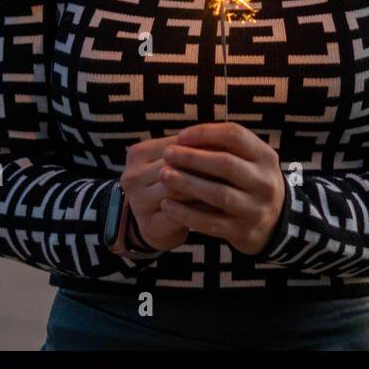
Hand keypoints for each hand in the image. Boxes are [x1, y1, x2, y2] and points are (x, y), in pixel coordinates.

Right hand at [121, 135, 224, 252]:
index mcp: (138, 154)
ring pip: (178, 190)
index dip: (205, 145)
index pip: (177, 144)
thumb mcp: (177, 163)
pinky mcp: (149, 225)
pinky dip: (201, 210)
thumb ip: (194, 150)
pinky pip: (180, 215)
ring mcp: (138, 202)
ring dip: (206, 187)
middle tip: (237, 166)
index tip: (231, 148)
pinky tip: (221, 207)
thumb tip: (226, 142)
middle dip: (207, 166)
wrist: (156, 223)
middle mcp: (132, 177)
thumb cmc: (173, 185)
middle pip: (176, 166)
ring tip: (232, 185)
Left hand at [156, 122, 285, 255]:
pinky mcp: (243, 232)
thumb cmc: (250, 182)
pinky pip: (210, 222)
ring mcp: (255, 209)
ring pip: (219, 194)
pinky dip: (186, 213)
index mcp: (265, 157)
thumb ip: (225, 148)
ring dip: (188, 183)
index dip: (206, 133)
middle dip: (193, 158)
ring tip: (164, 175)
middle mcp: (264, 182)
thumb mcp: (250, 160)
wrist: (274, 223)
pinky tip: (167, 205)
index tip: (180, 136)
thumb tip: (183, 138)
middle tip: (168, 154)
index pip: (235, 136)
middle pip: (227, 164)